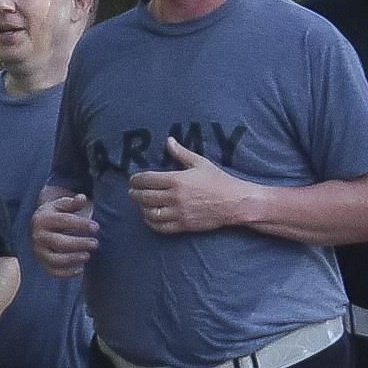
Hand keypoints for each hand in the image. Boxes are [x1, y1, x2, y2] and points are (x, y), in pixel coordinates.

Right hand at [29, 188, 98, 276]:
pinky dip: (67, 273)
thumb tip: (82, 198)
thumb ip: (72, 203)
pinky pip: (53, 271)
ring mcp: (39, 251)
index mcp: (43, 219)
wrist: (39, 225)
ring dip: (73, 259)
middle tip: (96, 243)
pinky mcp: (42, 262)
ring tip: (88, 256)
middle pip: (59, 242)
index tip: (96, 227)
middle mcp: (38, 236)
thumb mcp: (62, 205)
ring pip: (55, 259)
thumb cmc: (56, 214)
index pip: (63, 221)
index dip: (81, 224)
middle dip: (79, 244)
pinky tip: (81, 269)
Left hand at [126, 138, 249, 234]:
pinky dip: (151, 222)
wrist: (235, 202)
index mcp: (178, 180)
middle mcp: (176, 197)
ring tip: (140, 204)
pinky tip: (150, 217)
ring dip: (141, 208)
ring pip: (150, 213)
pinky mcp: (184, 225)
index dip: (136, 179)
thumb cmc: (218, 181)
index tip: (133, 179)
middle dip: (134, 194)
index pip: (148, 180)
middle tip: (132, 192)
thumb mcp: (200, 163)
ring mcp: (179, 213)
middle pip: (145, 197)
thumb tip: (168, 140)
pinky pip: (161, 227)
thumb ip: (181, 153)